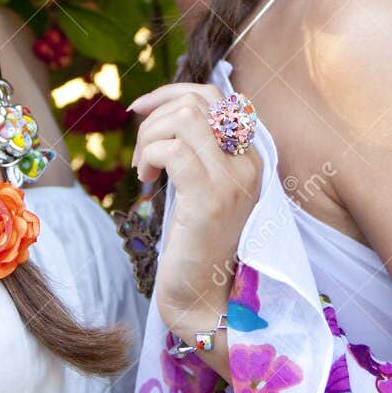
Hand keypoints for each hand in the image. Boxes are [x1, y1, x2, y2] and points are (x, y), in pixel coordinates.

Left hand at [128, 83, 264, 334]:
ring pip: (185, 118)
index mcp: (250, 158)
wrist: (206, 300)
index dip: (174, 92)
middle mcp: (248, 164)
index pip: (217, 97)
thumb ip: (195, 154)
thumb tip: (163, 116)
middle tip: (142, 155)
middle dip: (156, 116)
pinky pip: (174, 150)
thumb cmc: (196, 248)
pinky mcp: (210, 200)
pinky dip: (150, 156)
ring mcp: (232, 181)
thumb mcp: (200, 191)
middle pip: (198, 101)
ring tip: (144, 168)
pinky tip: (146, 181)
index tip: (142, 109)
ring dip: (151, 135)